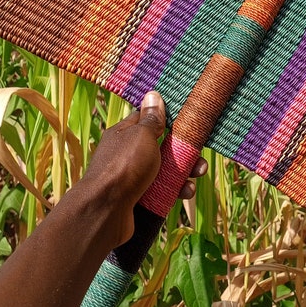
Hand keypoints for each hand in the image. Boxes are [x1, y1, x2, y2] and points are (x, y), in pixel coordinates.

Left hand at [79, 91, 206, 248]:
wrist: (105, 211)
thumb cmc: (124, 166)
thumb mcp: (141, 136)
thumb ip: (151, 119)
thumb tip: (153, 95)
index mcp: (124, 134)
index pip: (148, 120)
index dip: (169, 119)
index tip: (189, 121)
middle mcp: (127, 154)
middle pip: (162, 148)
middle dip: (184, 152)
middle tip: (200, 158)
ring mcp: (132, 177)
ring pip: (164, 171)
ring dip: (184, 173)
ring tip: (197, 176)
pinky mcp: (138, 198)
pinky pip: (161, 191)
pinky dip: (175, 191)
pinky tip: (184, 193)